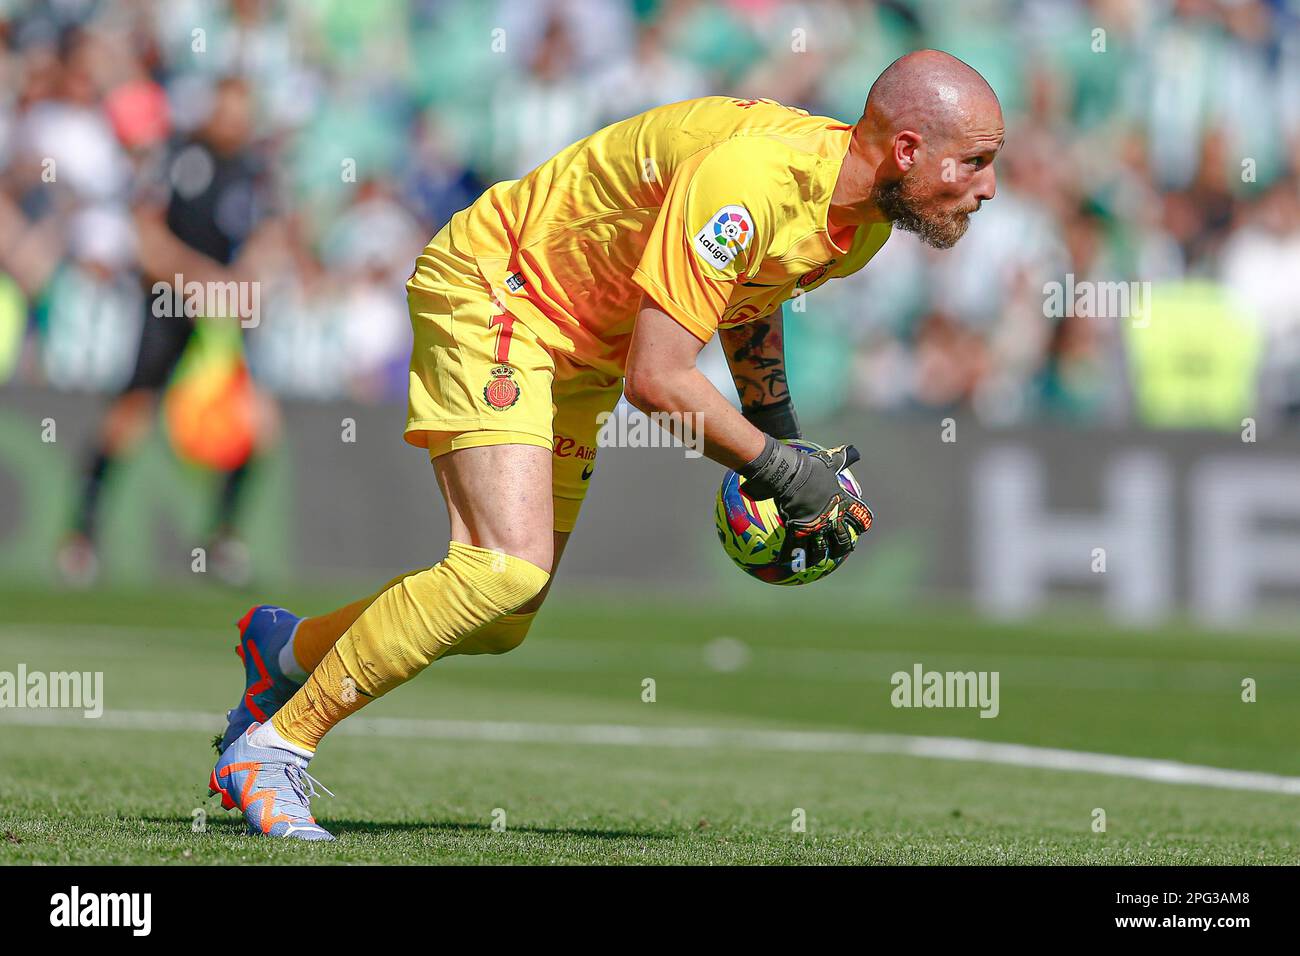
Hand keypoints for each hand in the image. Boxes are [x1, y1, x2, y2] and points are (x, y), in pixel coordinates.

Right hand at [739, 436, 872, 565]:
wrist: (790, 475)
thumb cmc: (810, 468)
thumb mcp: (829, 462)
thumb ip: (841, 459)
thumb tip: (853, 451)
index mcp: (842, 504)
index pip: (860, 516)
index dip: (863, 522)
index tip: (863, 526)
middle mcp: (831, 519)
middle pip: (842, 540)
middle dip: (843, 547)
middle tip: (842, 550)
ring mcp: (815, 527)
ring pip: (819, 550)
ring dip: (818, 558)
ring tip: (816, 563)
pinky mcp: (798, 531)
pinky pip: (794, 547)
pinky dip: (789, 556)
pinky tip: (784, 563)